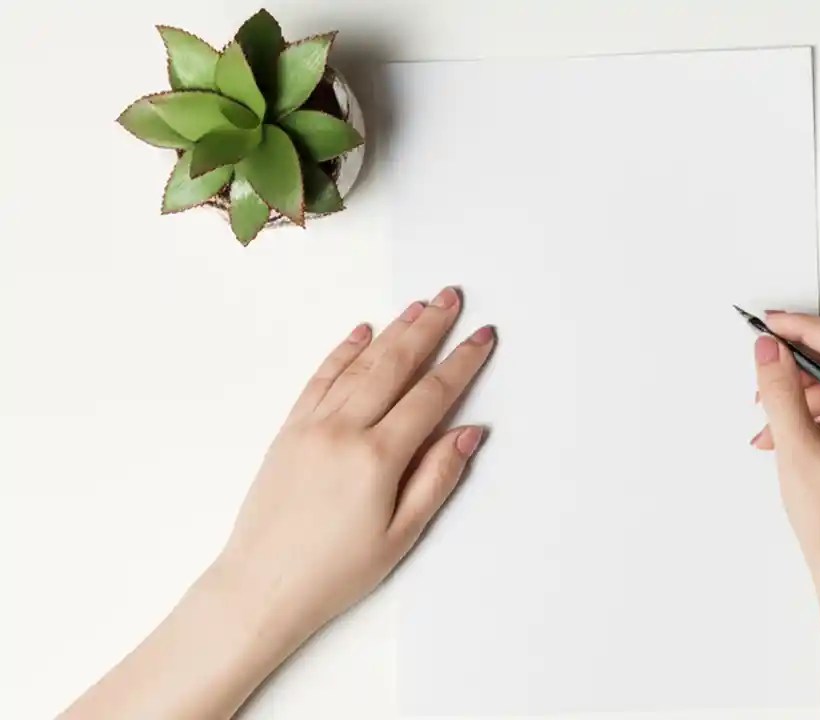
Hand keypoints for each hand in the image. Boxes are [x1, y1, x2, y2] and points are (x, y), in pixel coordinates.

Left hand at [217, 287, 495, 640]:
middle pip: (395, 364)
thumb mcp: (401, 535)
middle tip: (452, 298)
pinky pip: (320, 378)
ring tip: (418, 305)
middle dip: (429, 327)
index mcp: (377, 458)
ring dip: (392, 331)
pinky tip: (362, 333)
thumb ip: (437, 478)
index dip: (461, 363)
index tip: (482, 337)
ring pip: (359, 364)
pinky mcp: (289, 431)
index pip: (431, 396)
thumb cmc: (333, 572)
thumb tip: (469, 433)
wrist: (260, 587)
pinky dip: (343, 351)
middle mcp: (342, 431)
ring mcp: (311, 426)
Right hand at [751, 313, 819, 585]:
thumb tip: (769, 347)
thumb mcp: (797, 449)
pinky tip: (782, 439)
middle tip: (759, 376)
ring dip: (797, 402)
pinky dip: (810, 420)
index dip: (803, 329)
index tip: (768, 325)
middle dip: (795, 372)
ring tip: (766, 430)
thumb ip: (781, 391)